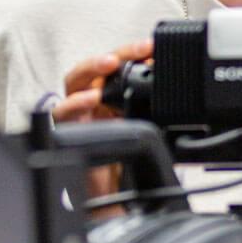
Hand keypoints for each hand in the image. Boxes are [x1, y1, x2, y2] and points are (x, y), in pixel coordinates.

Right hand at [52, 38, 153, 206]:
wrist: (112, 196)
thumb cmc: (126, 162)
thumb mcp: (147, 132)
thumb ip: (156, 113)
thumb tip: (178, 94)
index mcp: (111, 96)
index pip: (120, 66)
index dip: (135, 53)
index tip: (155, 46)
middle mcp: (93, 101)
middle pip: (98, 66)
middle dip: (118, 53)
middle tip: (140, 48)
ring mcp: (79, 114)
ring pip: (74, 82)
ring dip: (91, 69)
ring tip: (110, 63)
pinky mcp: (68, 132)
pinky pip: (62, 113)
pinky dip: (75, 103)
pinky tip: (90, 99)